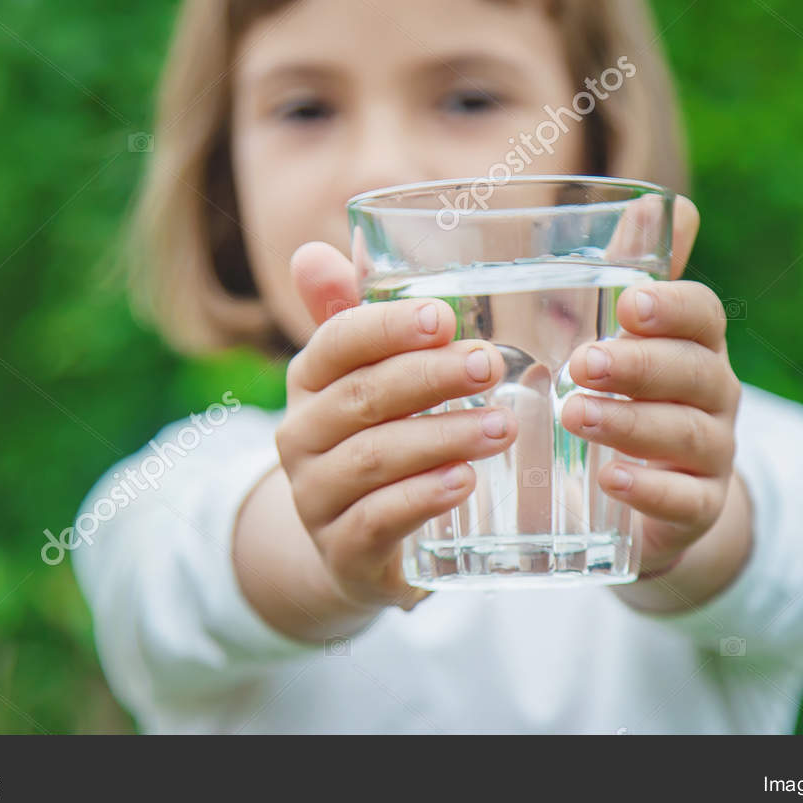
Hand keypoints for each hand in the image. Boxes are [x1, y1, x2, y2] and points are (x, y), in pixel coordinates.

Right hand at [274, 242, 515, 610]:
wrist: (354, 548)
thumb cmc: (377, 440)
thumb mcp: (369, 378)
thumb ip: (358, 315)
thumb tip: (318, 248)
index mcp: (309, 381)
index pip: (335, 342)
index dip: (386, 327)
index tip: (444, 317)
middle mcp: (301, 436)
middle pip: (362, 398)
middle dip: (429, 377)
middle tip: (491, 366)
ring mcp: (316, 498)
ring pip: (373, 459)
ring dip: (441, 437)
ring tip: (501, 426)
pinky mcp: (343, 554)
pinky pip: (377, 520)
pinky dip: (423, 498)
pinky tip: (465, 481)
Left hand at [557, 196, 741, 578]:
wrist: (653, 498)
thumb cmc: (628, 396)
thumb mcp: (618, 335)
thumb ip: (632, 275)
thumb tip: (656, 204)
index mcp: (695, 344)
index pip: (704, 315)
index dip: (674, 307)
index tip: (632, 304)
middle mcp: (714, 395)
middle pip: (695, 372)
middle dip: (641, 364)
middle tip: (584, 361)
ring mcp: (712, 455)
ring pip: (687, 434)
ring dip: (632, 422)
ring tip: (576, 414)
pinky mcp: (697, 511)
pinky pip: (686, 501)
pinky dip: (649, 489)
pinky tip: (610, 477)